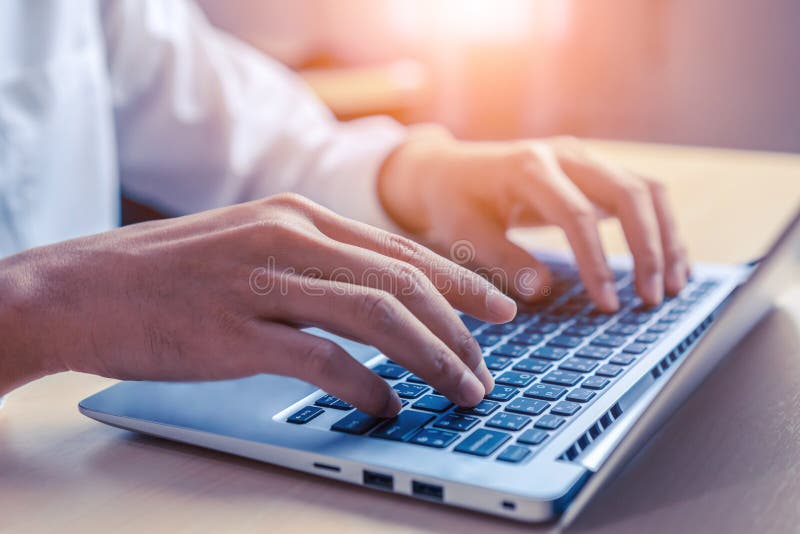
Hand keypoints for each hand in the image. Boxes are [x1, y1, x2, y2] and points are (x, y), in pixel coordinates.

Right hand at [0, 194, 516, 414]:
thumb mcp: (251, 245)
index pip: (400, 250)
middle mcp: (289, 238)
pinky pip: (323, 359)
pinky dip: (366, 386)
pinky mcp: (237, 331)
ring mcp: (263, 282)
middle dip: (458, 329)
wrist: (83, 288)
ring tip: (460, 389)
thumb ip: (313, 264)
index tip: (497, 312)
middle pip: (403, 282)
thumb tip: (378, 301)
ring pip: (378, 316)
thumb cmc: (171, 274)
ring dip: (431, 357)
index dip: (459, 283)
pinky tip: (386, 406)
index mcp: (298, 215)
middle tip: (485, 366)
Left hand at [379, 127, 689, 310]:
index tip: (608, 305)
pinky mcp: (595, 171)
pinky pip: (642, 193)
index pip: (576, 215)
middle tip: (652, 299)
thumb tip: (542, 290)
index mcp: (528, 167)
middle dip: (647, 249)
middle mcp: (565, 154)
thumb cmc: (455, 204)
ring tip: (673, 287)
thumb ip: (503, 259)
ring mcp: (585, 158)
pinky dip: (662, 227)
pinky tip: (671, 263)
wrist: (449, 171)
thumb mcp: (464, 233)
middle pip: (626, 193)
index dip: (597, 262)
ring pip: (645, 189)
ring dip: (666, 237)